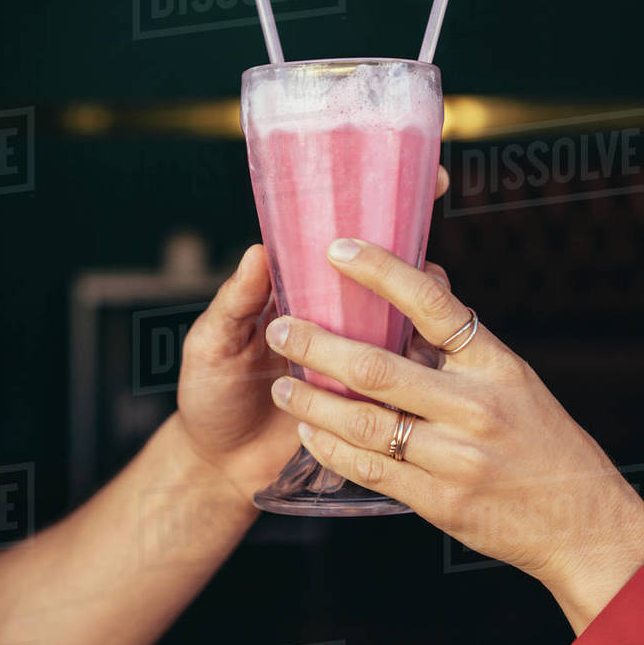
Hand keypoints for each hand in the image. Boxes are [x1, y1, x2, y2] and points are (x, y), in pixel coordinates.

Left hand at [175, 167, 449, 506]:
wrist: (219, 467)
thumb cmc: (209, 396)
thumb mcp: (212, 345)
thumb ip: (235, 303)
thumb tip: (260, 251)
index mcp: (294, 292)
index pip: (334, 239)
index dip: (367, 207)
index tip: (405, 177)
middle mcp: (332, 316)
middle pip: (379, 270)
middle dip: (407, 238)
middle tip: (426, 213)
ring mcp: (355, 355)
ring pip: (400, 317)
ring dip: (418, 296)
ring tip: (434, 276)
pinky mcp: (369, 398)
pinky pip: (398, 374)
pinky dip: (417, 357)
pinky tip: (434, 348)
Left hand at [265, 238, 643, 633]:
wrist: (580, 523)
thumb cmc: (543, 438)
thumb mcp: (513, 376)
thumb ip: (461, 338)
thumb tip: (423, 277)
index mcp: (494, 365)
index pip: (432, 305)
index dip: (382, 271)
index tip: (338, 248)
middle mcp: (475, 407)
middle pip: (377, 367)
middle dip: (317, 344)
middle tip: (280, 327)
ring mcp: (456, 458)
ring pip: (362, 422)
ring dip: (312, 401)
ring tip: (282, 385)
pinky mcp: (440, 501)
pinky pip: (371, 470)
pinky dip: (332, 449)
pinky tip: (309, 433)